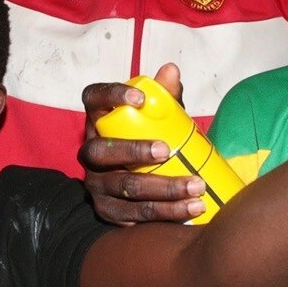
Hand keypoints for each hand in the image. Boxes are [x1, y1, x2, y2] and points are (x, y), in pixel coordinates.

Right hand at [79, 63, 205, 224]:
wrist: (141, 188)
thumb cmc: (152, 142)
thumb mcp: (158, 120)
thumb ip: (165, 98)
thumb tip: (171, 71)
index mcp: (98, 122)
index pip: (93, 99)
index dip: (111, 96)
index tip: (141, 99)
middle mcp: (91, 154)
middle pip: (102, 151)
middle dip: (135, 151)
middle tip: (168, 150)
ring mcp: (97, 185)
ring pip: (124, 188)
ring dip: (163, 189)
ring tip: (196, 187)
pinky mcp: (109, 212)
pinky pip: (134, 215)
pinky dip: (164, 214)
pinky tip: (189, 210)